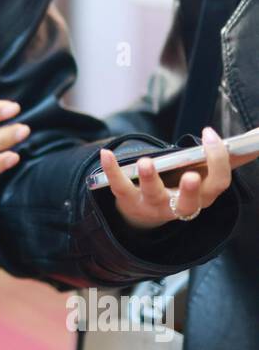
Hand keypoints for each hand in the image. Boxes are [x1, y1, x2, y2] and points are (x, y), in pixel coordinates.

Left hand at [98, 127, 251, 230]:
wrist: (146, 214)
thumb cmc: (182, 185)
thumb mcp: (205, 175)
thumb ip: (231, 158)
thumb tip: (258, 138)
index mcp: (204, 197)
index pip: (218, 184)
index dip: (217, 160)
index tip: (211, 135)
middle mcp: (181, 206)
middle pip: (190, 203)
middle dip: (190, 189)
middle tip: (189, 174)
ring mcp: (154, 206)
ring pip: (153, 196)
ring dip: (150, 179)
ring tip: (146, 161)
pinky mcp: (128, 201)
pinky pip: (120, 186)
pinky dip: (111, 169)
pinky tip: (105, 152)